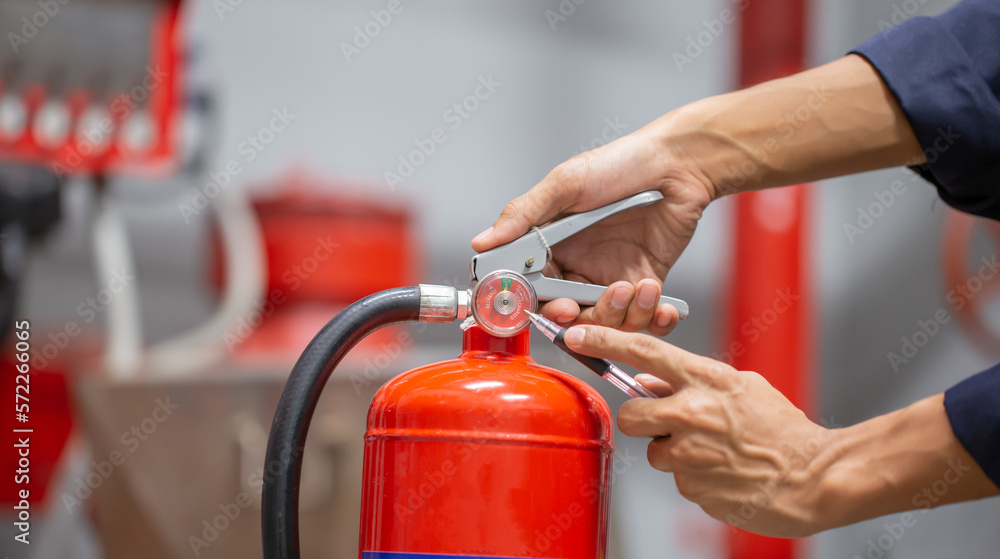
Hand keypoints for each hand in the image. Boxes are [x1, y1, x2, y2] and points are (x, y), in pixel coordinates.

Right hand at [471, 130, 712, 334]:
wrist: (679, 164)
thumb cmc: (622, 163)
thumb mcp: (565, 184)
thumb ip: (523, 215)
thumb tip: (483, 241)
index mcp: (554, 245)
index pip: (534, 288)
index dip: (537, 304)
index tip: (548, 306)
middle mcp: (581, 266)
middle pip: (570, 314)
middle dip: (577, 318)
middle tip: (580, 306)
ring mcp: (613, 278)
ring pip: (607, 323)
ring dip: (619, 314)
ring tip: (634, 288)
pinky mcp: (646, 284)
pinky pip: (644, 318)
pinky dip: (652, 317)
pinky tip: (655, 297)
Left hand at [563, 324, 831, 536]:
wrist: (815, 477)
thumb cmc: (783, 431)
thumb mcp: (742, 388)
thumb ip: (694, 382)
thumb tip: (650, 382)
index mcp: (707, 380)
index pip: (644, 351)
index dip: (605, 340)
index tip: (577, 334)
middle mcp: (692, 413)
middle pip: (631, 413)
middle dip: (643, 420)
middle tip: (670, 424)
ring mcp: (690, 453)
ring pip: (656, 451)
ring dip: (675, 453)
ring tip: (714, 453)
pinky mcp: (692, 487)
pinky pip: (677, 479)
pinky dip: (694, 477)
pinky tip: (723, 472)